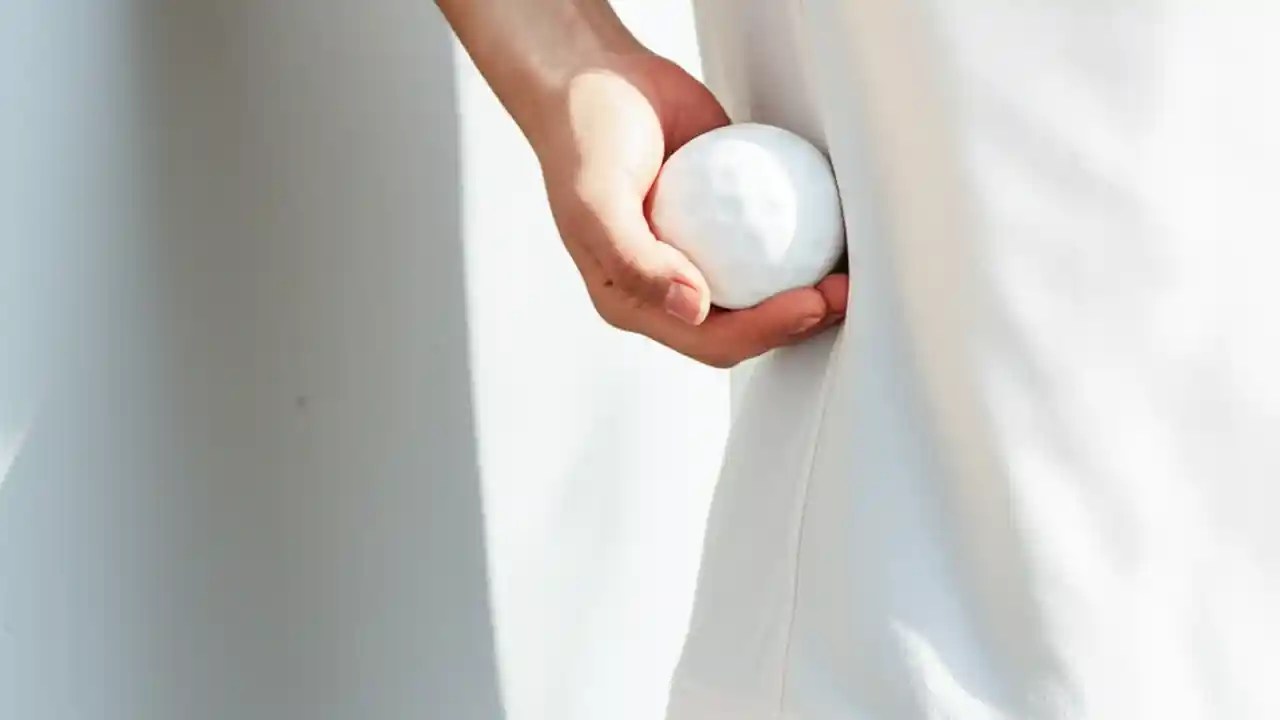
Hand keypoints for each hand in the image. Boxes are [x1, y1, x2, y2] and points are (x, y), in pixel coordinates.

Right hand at [529, 52, 847, 367]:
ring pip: (766, 285)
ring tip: (850, 271)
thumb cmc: (583, 139)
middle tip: (840, 292)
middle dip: (799, 319)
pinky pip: (773, 233)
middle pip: (748, 324)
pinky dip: (805, 234)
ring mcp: (704, 253)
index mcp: (638, 302)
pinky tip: (835, 223)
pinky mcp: (728, 216)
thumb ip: (636, 261)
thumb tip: (694, 307)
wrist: (597, 77)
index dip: (765, 331)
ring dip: (811, 285)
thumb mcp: (596, 201)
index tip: (808, 301)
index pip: (712, 339)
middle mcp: (673, 287)